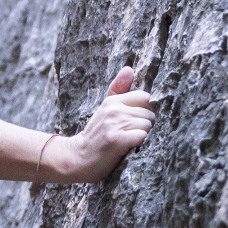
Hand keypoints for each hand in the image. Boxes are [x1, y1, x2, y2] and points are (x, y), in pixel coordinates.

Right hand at [50, 67, 153, 182]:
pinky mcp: (117, 140)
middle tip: (129, 135)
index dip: (144, 111)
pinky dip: (139, 144)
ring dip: (142, 136)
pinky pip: (142, 136)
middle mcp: (114, 110)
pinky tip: (128, 148)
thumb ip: (118, 89)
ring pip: (147, 125)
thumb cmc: (95, 136)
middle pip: (149, 113)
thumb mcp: (104, 109)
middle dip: (145, 126)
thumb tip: (129, 69)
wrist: (77, 158)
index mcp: (112, 101)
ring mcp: (115, 124)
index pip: (145, 97)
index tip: (135, 122)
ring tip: (128, 142)